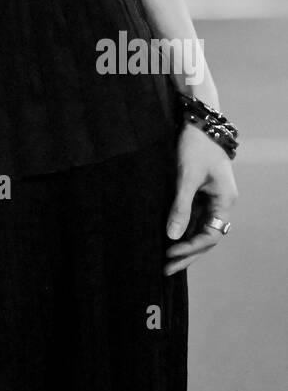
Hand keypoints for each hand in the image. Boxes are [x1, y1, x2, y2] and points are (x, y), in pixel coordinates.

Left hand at [164, 122, 237, 274]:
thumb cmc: (195, 146)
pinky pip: (193, 217)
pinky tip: (168, 239)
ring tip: (165, 260)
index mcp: (224, 200)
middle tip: (166, 269)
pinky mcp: (200, 192)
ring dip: (184, 244)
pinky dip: (181, 229)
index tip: (171, 254)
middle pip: (206, 236)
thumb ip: (180, 207)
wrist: (198, 121)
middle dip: (187, 253)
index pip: (211, 235)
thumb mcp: (186, 177)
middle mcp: (220, 203)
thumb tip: (172, 236)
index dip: (191, 248)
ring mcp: (211, 198)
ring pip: (199, 228)